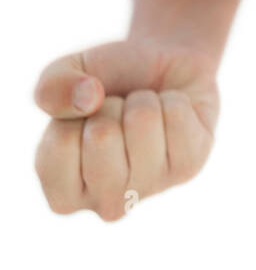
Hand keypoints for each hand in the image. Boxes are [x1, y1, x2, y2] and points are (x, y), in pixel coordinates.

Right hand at [33, 39, 218, 220]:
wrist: (161, 66)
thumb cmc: (106, 80)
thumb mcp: (66, 73)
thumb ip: (51, 87)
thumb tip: (88, 98)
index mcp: (64, 193)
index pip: (60, 146)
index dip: (73, 113)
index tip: (86, 114)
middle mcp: (106, 204)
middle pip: (102, 137)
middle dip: (110, 106)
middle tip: (119, 112)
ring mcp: (151, 188)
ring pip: (143, 121)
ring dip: (144, 100)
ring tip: (146, 111)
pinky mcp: (190, 167)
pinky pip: (177, 115)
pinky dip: (174, 99)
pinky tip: (171, 114)